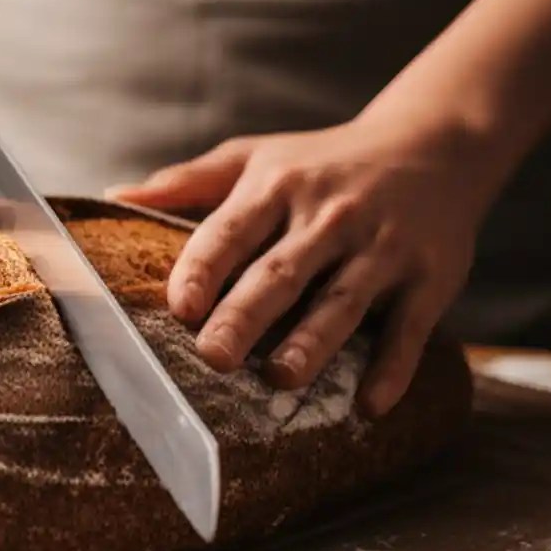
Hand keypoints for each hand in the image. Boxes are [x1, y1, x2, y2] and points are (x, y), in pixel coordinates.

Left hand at [108, 118, 508, 414]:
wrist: (437, 144)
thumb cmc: (323, 162)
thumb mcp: (255, 157)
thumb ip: (186, 182)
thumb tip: (113, 197)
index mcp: (277, 187)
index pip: (231, 230)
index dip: (205, 268)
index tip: (180, 307)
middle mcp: (329, 216)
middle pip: (282, 272)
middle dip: (247, 315)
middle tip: (214, 357)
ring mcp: (382, 248)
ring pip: (343, 302)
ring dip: (313, 342)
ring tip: (280, 377)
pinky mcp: (429, 278)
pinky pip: (409, 328)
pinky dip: (392, 368)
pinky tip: (369, 406)